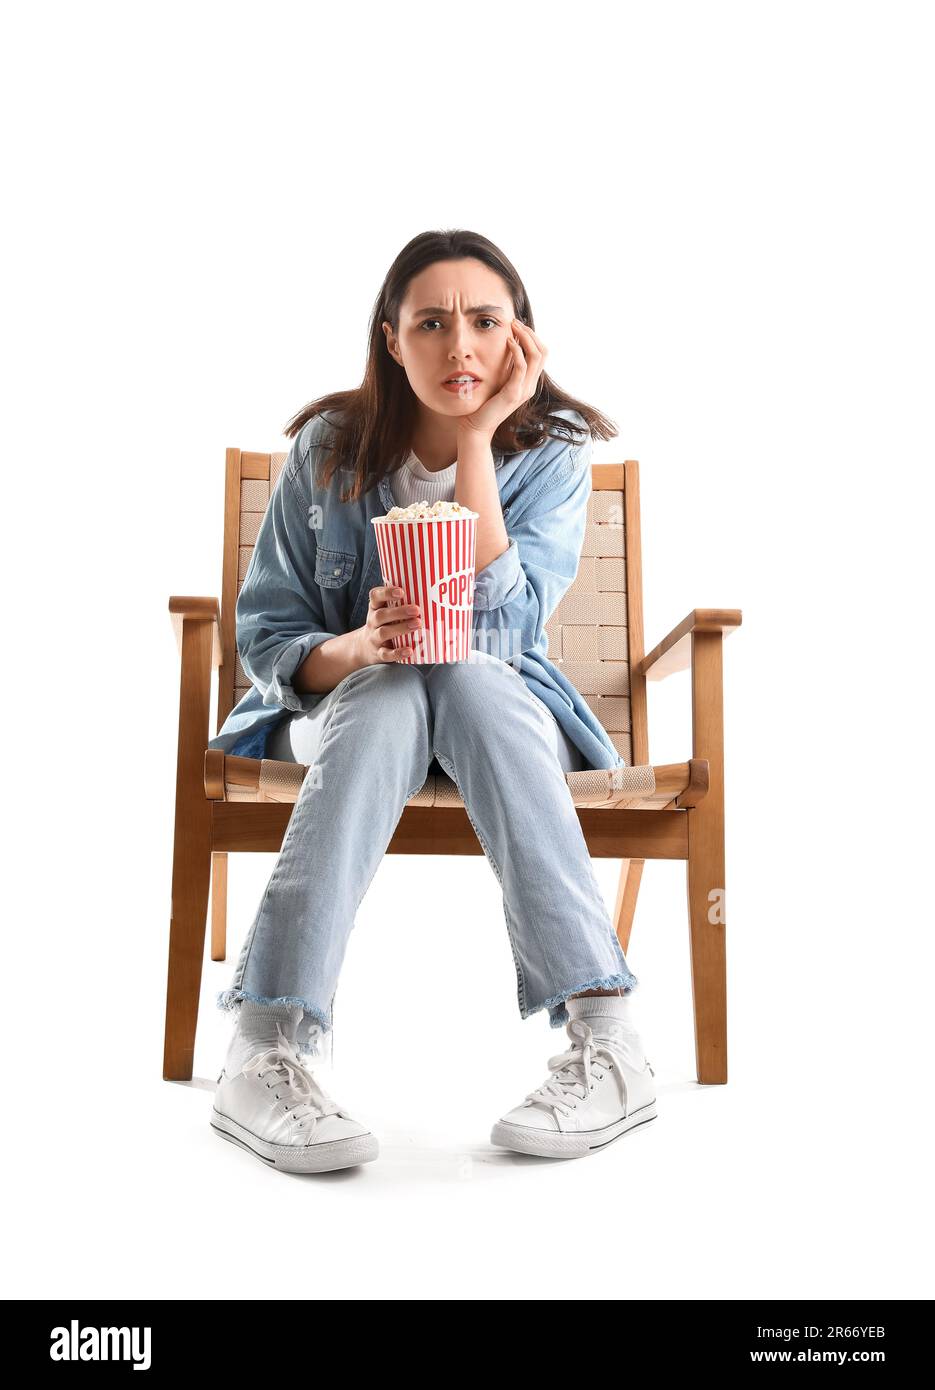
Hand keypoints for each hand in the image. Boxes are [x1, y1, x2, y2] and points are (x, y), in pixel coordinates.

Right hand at [356, 584, 422, 665]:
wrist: (364, 648)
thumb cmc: (384, 625)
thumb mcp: (386, 612)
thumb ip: (401, 603)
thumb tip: (432, 594)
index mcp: (375, 608)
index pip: (375, 596)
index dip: (386, 593)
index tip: (401, 591)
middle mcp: (373, 622)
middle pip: (381, 615)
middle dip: (399, 612)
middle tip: (416, 610)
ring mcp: (374, 638)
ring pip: (383, 633)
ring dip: (400, 628)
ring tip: (417, 624)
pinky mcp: (378, 654)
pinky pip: (386, 654)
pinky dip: (397, 653)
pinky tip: (409, 650)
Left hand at [456, 317, 547, 444]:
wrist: (476, 426)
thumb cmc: (484, 403)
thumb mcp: (498, 381)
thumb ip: (506, 367)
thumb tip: (507, 345)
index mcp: (529, 383)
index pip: (542, 354)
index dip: (533, 337)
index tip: (518, 326)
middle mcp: (530, 386)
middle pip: (543, 352)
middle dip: (530, 333)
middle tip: (515, 322)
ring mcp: (524, 390)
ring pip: (536, 356)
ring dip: (525, 337)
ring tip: (513, 327)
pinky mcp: (513, 393)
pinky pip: (521, 367)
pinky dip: (516, 350)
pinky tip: (508, 341)